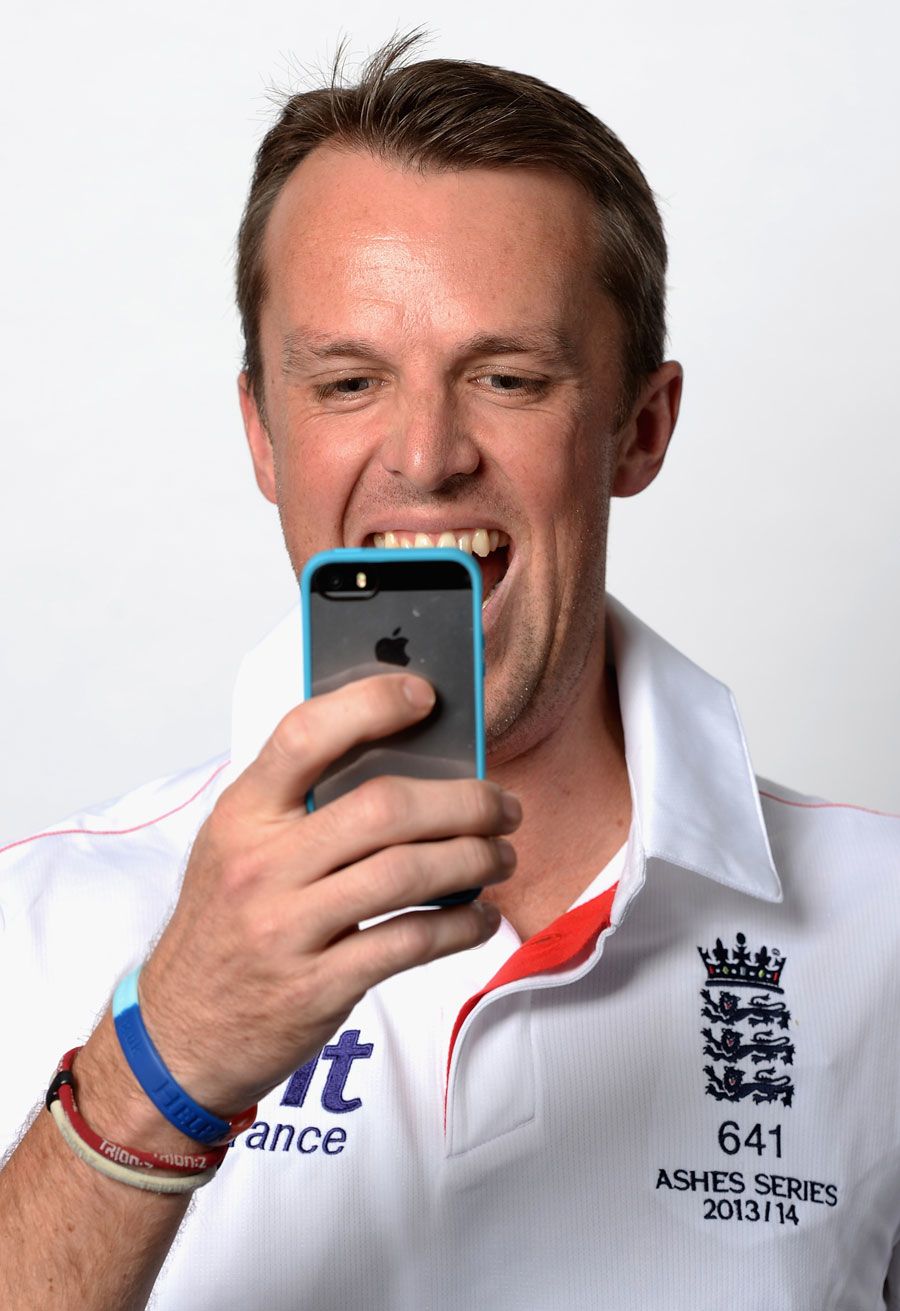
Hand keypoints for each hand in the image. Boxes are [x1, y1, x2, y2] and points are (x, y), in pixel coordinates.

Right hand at [136, 673, 519, 1117]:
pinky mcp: (316, 986)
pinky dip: (460, 925)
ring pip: (405, 872)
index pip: (306, 734)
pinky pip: (409, 943)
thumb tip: (406, 757)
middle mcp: (261, 865)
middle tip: (501, 806)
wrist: (178, 1034)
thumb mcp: (236, 848)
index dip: (371, 704)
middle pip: (382, 808)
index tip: (427, 696)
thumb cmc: (225, 926)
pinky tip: (478, 916)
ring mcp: (287, 928)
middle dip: (462, 801)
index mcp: (242, 815)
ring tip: (501, 855)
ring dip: (474, 859)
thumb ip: (301, 804)